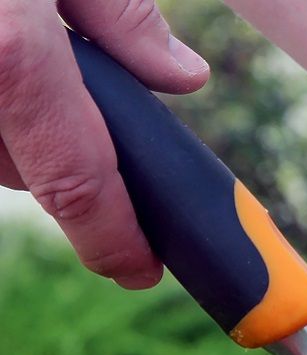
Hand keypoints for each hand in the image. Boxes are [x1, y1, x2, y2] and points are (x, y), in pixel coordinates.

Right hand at [0, 0, 208, 287]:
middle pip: (15, 167)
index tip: (141, 267)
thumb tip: (180, 77)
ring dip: (3, 122)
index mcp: (8, 55)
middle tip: (69, 95)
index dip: (113, 239)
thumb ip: (119, 14)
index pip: (74, 181)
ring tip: (8, 48)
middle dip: (54, 151)